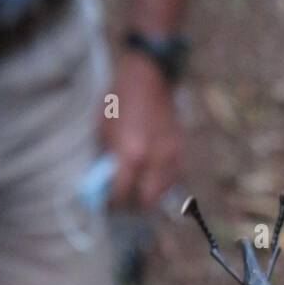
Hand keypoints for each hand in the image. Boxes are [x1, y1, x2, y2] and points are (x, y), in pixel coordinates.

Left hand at [102, 50, 184, 208]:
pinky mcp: (180, 151)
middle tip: (124, 201)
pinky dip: (163, 184)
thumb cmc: (120, 99)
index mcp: (130, 154)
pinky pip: (173, 180)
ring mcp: (170, 157)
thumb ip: (105, 158)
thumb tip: (104, 182)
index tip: (107, 203)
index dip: (112, 204)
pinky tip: (152, 177)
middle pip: (146, 203)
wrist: (150, 77)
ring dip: (150, 197)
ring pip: (163, 195)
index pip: (121, 195)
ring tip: (139, 190)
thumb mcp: (102, 128)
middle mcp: (153, 160)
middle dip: (133, 207)